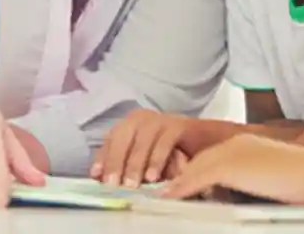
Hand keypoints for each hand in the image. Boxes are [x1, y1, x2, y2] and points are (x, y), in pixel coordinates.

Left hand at [91, 110, 209, 186]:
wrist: (207, 144)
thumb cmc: (172, 156)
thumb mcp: (145, 164)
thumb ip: (127, 169)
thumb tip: (102, 180)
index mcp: (130, 126)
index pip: (111, 140)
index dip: (103, 157)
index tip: (96, 176)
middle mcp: (142, 119)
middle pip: (123, 136)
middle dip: (116, 161)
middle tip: (113, 184)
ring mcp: (161, 120)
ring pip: (143, 138)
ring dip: (136, 162)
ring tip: (132, 184)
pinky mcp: (179, 125)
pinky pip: (165, 141)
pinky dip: (157, 159)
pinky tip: (153, 177)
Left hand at [164, 133, 303, 204]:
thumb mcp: (279, 176)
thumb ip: (261, 179)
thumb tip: (257, 192)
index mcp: (248, 143)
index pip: (213, 157)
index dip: (198, 171)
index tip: (187, 184)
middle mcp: (236, 143)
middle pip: (200, 160)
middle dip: (184, 176)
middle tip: (170, 191)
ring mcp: (232, 153)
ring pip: (194, 168)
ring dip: (179, 184)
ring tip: (166, 197)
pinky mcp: (230, 166)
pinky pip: (197, 178)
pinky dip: (182, 189)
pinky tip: (172, 198)